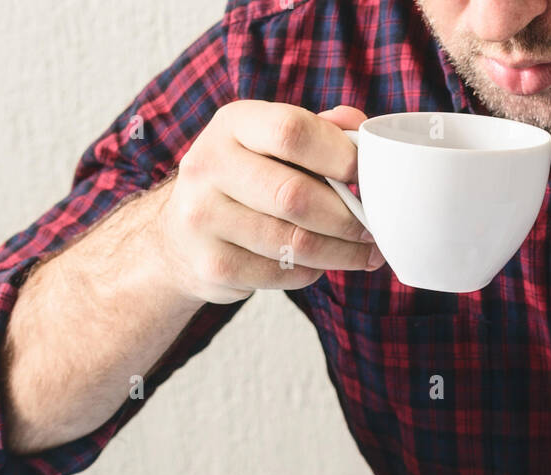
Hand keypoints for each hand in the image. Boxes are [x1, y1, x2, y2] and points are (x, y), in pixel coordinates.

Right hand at [155, 102, 381, 304]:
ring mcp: (205, 219)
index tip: (366, 175)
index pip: (291, 130)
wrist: (178, 238)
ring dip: (340, 252)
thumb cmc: (242, 183)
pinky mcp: (213, 266)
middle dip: (346, 217)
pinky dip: (312, 272)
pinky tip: (321, 265)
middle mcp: (209, 165)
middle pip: (295, 195)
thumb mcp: (268, 143)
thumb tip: (362, 132)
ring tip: (364, 252)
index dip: (338, 154)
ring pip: (294, 242)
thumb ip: (317, 131)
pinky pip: (283, 273)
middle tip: (372, 228)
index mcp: (231, 124)